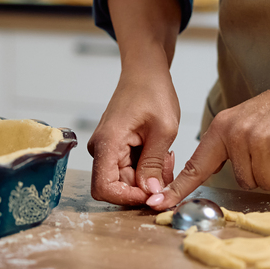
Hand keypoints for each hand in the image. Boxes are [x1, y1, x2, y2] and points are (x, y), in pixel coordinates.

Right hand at [89, 65, 179, 205]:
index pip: (105, 187)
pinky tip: (161, 152)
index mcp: (108, 142)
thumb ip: (154, 164)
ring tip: (167, 156)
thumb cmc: (153, 92)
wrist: (145, 71)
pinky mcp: (115, 148)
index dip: (128, 197)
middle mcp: (101, 148)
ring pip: (126, 180)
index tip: (152, 191)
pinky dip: (147, 168)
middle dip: (145, 185)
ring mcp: (107, 148)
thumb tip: (151, 193)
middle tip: (167, 169)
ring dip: (149, 176)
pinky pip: (129, 169)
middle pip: (117, 186)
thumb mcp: (163, 130)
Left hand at [148, 67, 269, 209]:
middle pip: (244, 182)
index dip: (177, 188)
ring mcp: (261, 141)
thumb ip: (226, 146)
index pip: (195, 165)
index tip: (159, 203)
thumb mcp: (244, 121)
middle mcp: (237, 134)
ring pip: (265, 183)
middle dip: (261, 171)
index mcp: (222, 128)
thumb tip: (208, 174)